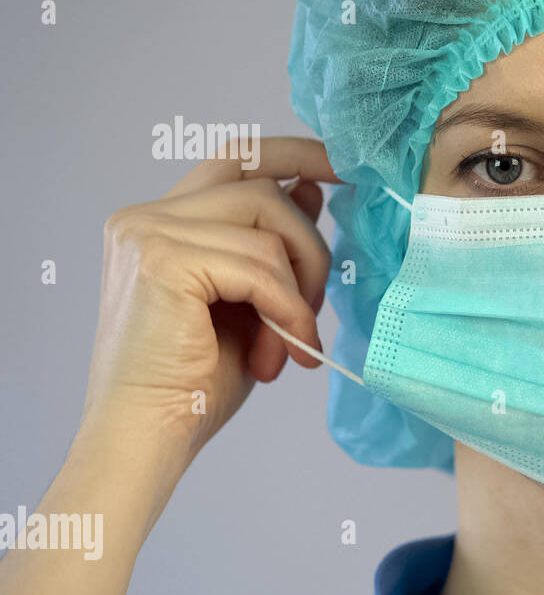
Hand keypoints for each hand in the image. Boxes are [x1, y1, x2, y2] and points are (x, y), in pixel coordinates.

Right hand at [82, 137, 339, 469]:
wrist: (146, 439)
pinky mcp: (161, 259)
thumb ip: (272, 245)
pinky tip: (280, 352)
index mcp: (162, 222)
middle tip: (315, 307)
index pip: (237, 159)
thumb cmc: (194, 384)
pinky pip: (260, 264)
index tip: (346, 169)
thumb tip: (312, 188)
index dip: (296, 155)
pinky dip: (287, 308)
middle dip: (311, 236)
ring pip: (269, 219)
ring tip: (290, 344)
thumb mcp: (251, 302)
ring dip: (299, 288)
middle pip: (260, 181)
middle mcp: (147, 216)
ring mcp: (149, 232)